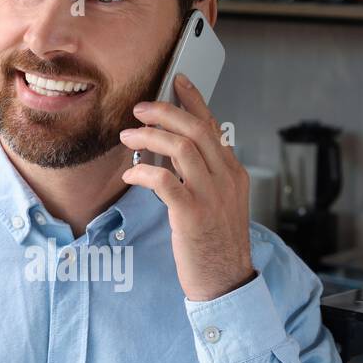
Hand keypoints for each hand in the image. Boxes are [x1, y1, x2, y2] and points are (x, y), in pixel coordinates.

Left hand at [119, 73, 255, 301]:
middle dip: (165, 111)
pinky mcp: (192, 215)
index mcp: (234, 173)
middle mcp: (226, 179)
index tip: (177, 81)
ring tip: (129, 136)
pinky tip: (132, 173)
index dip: (194, 99)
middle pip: (196, 129)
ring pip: (181, 148)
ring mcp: (211, 196)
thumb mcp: (221, 203)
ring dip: (150, 136)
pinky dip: (145, 171)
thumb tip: (174, 150)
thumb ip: (205, 175)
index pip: (214, 125)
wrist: (226, 281)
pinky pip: (165, 181)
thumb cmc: (216, 245)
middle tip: (139, 108)